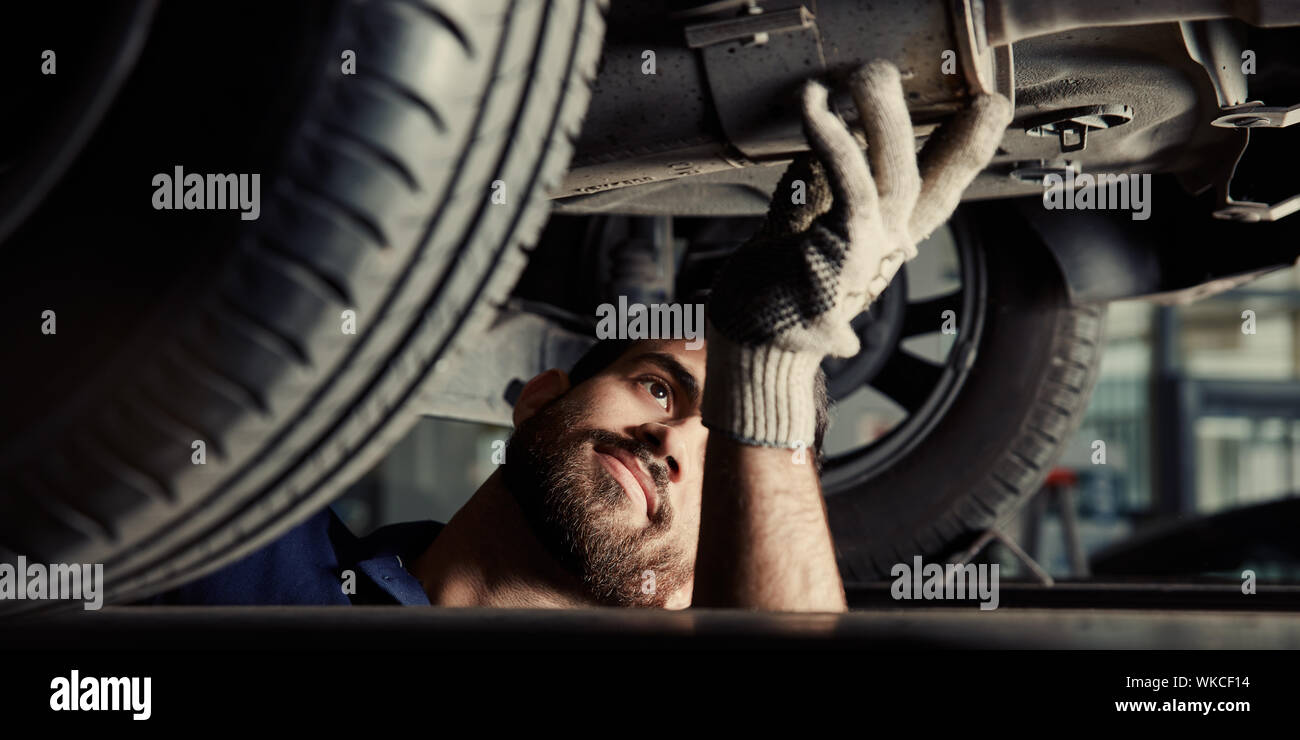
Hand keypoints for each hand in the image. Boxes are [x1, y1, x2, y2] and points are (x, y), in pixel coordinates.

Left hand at [703, 60, 1011, 447]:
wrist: (752, 352)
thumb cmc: (763, 301)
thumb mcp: (788, 238)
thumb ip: (804, 199)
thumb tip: (807, 159)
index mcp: (878, 245)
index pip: (931, 192)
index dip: (961, 151)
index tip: (988, 108)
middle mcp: (884, 250)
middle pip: (931, 183)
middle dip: (956, 134)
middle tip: (966, 87)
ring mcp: (868, 253)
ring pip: (896, 174)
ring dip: (885, 118)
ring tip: (872, 71)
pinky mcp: (842, 251)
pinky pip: (850, 184)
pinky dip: (835, 142)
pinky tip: (816, 106)